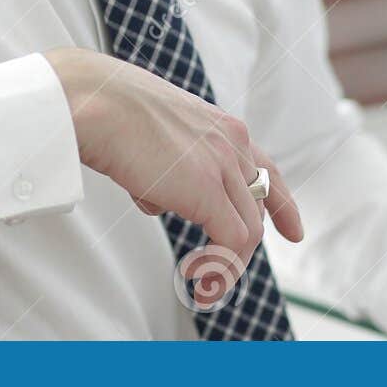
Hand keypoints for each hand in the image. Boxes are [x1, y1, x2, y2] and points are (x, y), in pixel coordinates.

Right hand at [43, 47, 304, 271]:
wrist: (92, 100)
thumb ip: (167, 160)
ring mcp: (222, 164)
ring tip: (200, 286)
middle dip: (243, 244)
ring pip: (247, 230)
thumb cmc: (105, 108)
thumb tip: (159, 195)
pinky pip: (230, 242)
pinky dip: (217, 268)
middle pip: (257, 205)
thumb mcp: (152, 129)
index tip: (294, 232)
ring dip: (225, 266)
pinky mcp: (208, 190)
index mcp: (220, 124)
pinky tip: (194, 279)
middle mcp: (231, 141)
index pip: (264, 169)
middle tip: (216, 275)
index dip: (282, 204)